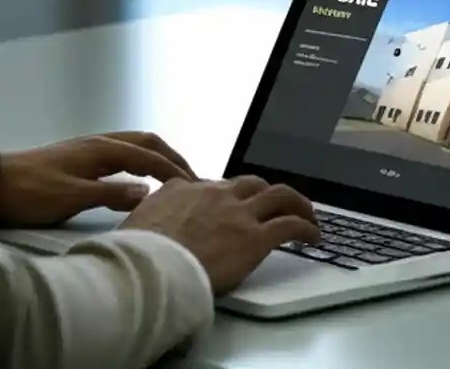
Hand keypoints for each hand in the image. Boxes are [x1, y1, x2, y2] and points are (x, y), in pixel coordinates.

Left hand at [0, 131, 196, 227]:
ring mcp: (89, 147)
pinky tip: (141, 176)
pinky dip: (143, 159)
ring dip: (158, 156)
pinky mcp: (80, 156)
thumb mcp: (73, 198)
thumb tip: (149, 192)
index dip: (174, 170)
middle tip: (194, 177)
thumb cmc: (31, 192)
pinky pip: (124, 151)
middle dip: (173, 157)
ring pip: (135, 144)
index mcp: (102, 150)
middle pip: (147, 141)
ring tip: (174, 175)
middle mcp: (100, 142)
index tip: (196, 186)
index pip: (149, 157)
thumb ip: (112, 194)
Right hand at [120, 175, 321, 293]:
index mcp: (184, 189)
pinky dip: (306, 228)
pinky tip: (313, 236)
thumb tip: (148, 222)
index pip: (214, 186)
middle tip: (276, 205)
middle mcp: (216, 194)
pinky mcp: (256, 237)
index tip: (233, 205)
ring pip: (280, 195)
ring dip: (297, 203)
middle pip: (252, 184)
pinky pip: (291, 225)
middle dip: (267, 193)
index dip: (228, 195)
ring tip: (307, 214)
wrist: (149, 266)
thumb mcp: (135, 222)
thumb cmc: (135, 253)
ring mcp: (238, 213)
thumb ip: (150, 215)